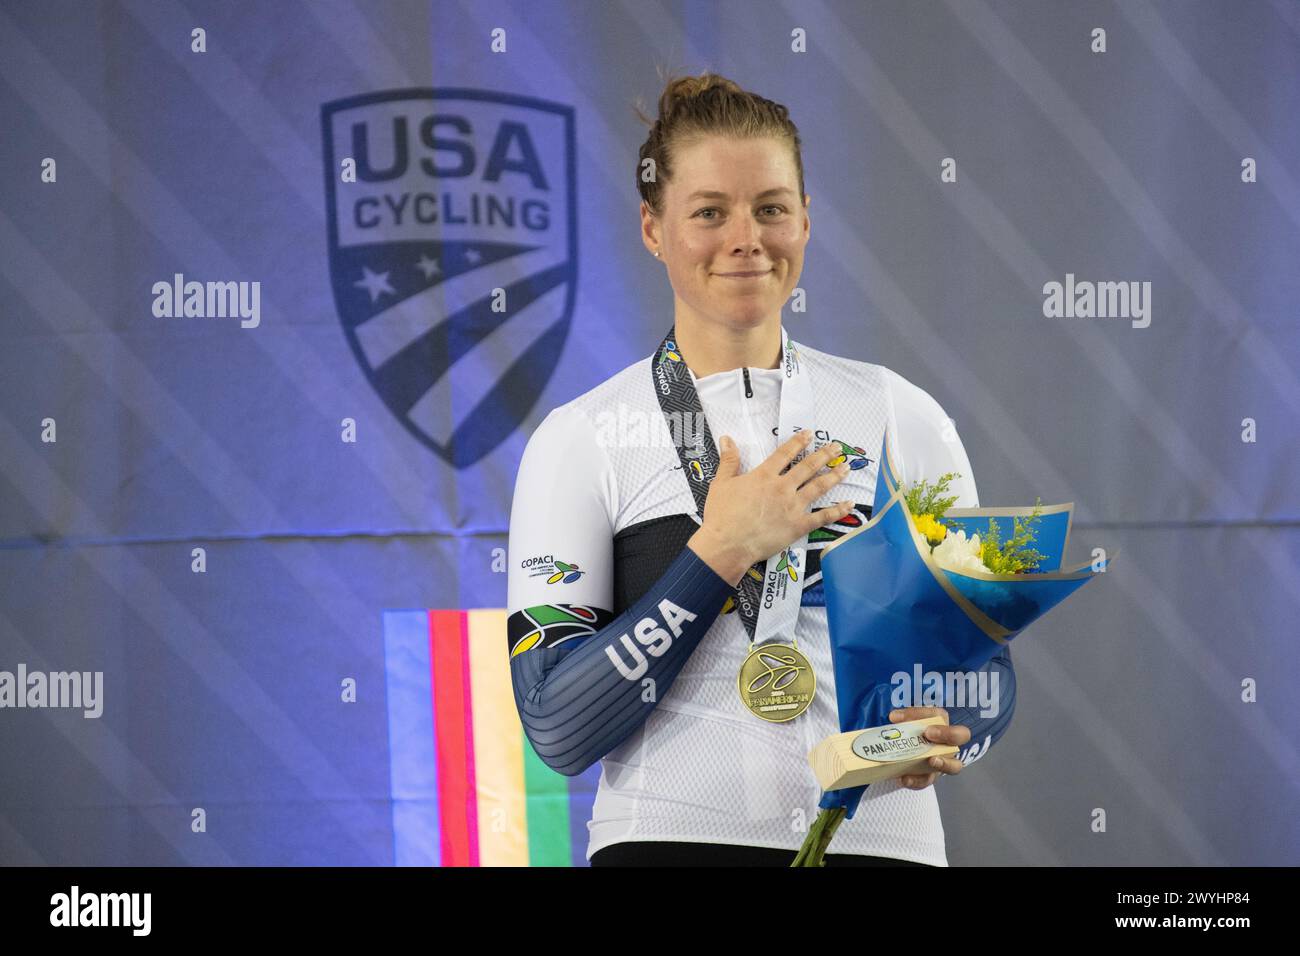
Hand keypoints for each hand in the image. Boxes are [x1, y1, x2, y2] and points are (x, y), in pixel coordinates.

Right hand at [687, 430, 854, 585]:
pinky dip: (837, 511)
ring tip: (846, 468)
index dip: (799, 442)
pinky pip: (822, 517)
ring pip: (818, 487)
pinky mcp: (798, 526)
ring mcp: (792, 507)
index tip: (810, 434)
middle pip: (808, 467)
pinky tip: (849, 505)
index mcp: (764, 476)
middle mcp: (782, 487)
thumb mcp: (721, 483)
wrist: (727, 544)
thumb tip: (727, 439)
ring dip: (834, 476)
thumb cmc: (721, 516)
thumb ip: (728, 460)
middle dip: (824, 454)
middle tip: (837, 447)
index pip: (785, 453)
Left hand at [888, 707, 970, 789]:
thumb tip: (895, 717)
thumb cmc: (909, 734)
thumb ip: (902, 720)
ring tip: (931, 760)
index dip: (922, 714)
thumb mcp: (904, 724)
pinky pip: (929, 780)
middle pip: (961, 735)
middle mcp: (947, 742)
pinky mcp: (931, 776)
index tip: (903, 718)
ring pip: (954, 765)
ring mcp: (943, 761)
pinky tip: (904, 778)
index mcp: (940, 723)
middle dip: (947, 733)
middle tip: (929, 734)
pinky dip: (917, 781)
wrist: (901, 755)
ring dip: (944, 762)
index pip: (938, 714)